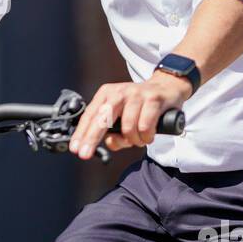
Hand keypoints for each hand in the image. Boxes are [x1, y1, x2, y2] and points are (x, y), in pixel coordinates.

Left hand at [67, 73, 191, 160]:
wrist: (166, 87)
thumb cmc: (139, 106)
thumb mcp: (122, 116)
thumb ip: (114, 132)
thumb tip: (110, 143)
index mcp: (107, 94)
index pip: (90, 115)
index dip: (81, 133)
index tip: (75, 148)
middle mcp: (119, 92)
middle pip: (102, 119)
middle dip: (92, 138)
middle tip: (85, 154)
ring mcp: (136, 95)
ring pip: (128, 128)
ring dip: (133, 140)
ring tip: (138, 140)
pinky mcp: (153, 99)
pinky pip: (145, 127)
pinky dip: (146, 136)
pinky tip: (148, 136)